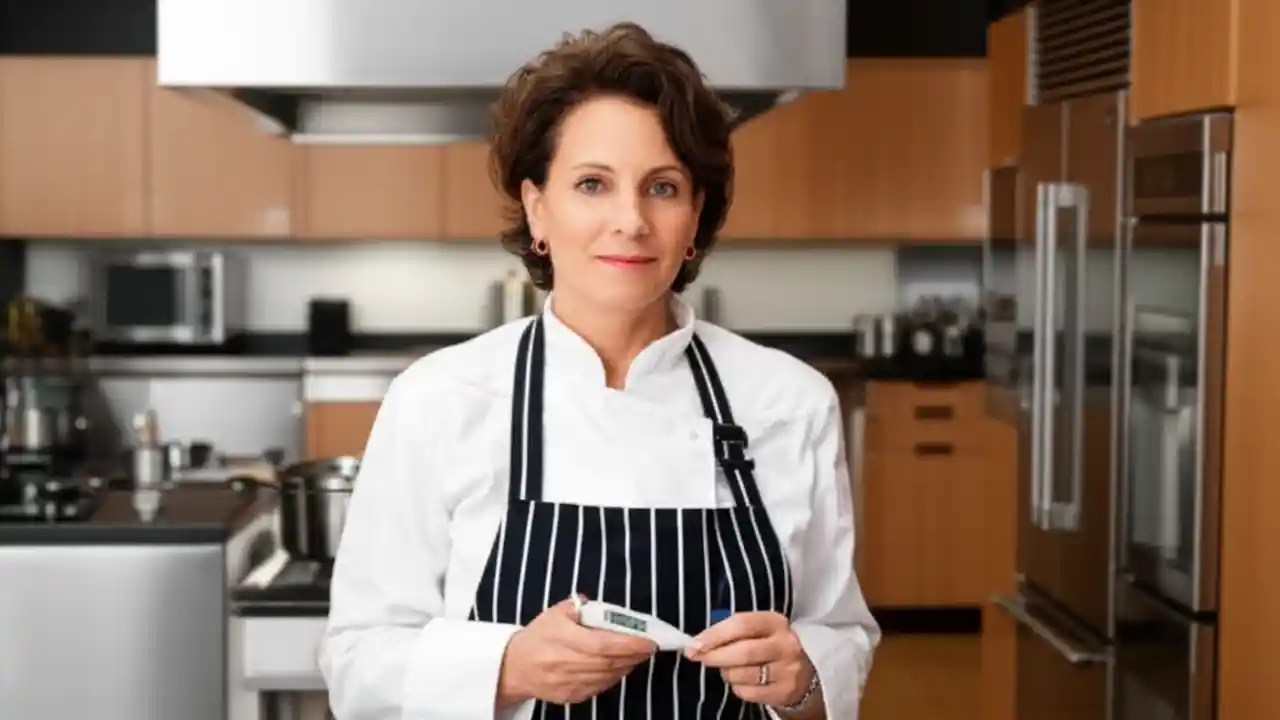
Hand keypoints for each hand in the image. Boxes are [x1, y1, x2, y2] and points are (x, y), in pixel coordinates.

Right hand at [497, 597, 656, 707]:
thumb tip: (595, 605)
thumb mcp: (554, 613)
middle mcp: (566, 664)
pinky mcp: (570, 696)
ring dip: (626, 666)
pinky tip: (620, 668)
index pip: (603, 645)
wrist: (513, 667)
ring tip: (638, 655)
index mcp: (563, 639)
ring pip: (607, 677)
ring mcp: (568, 683)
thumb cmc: (537, 637)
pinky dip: (613, 678)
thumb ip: (577, 606)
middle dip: (633, 655)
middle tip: (649, 647)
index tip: (649, 641)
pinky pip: (598, 688)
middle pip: (609, 662)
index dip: (629, 644)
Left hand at [685, 612, 815, 707]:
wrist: (801, 674)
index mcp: (775, 622)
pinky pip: (749, 692)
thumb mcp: (758, 631)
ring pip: (743, 674)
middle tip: (699, 658)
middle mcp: (785, 644)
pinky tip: (742, 682)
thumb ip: (732, 632)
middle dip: (715, 656)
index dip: (715, 634)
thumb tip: (697, 643)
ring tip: (728, 669)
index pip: (741, 624)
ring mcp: (787, 669)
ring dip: (727, 673)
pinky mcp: (784, 691)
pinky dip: (738, 688)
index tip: (694, 643)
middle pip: (743, 651)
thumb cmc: (768, 647)